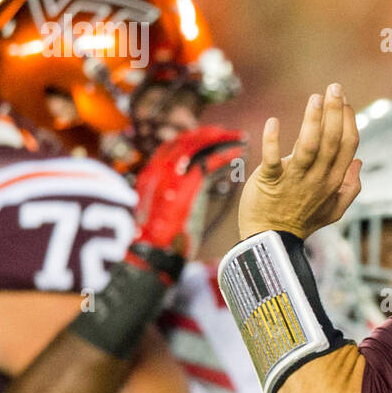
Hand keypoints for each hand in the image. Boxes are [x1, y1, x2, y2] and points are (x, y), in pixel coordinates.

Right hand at [132, 125, 247, 264]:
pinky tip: (241, 153)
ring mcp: (171, 177)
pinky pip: (211, 163)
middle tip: (230, 134)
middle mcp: (158, 171)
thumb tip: (181, 190)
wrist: (150, 258)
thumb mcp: (160, 212)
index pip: (172, 146)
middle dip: (211, 135)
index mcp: (150, 176)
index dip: (192, 139)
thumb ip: (169, 195)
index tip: (210, 137)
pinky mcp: (187, 187)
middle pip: (187, 141)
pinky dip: (227, 155)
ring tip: (242, 139)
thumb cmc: (155, 241)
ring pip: (200, 148)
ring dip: (223, 141)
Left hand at [239, 84, 361, 239]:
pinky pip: (272, 158)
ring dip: (313, 119)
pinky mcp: (270, 181)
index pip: (348, 146)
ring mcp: (295, 180)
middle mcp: (318, 178)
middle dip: (335, 111)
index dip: (348, 121)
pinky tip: (273, 121)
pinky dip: (271, 140)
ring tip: (315, 98)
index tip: (345, 102)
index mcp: (334, 181)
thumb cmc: (301, 223)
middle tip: (334, 88)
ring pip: (309, 145)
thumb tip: (359, 161)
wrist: (270, 240)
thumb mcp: (334, 210)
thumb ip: (350, 187)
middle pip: (332, 140)